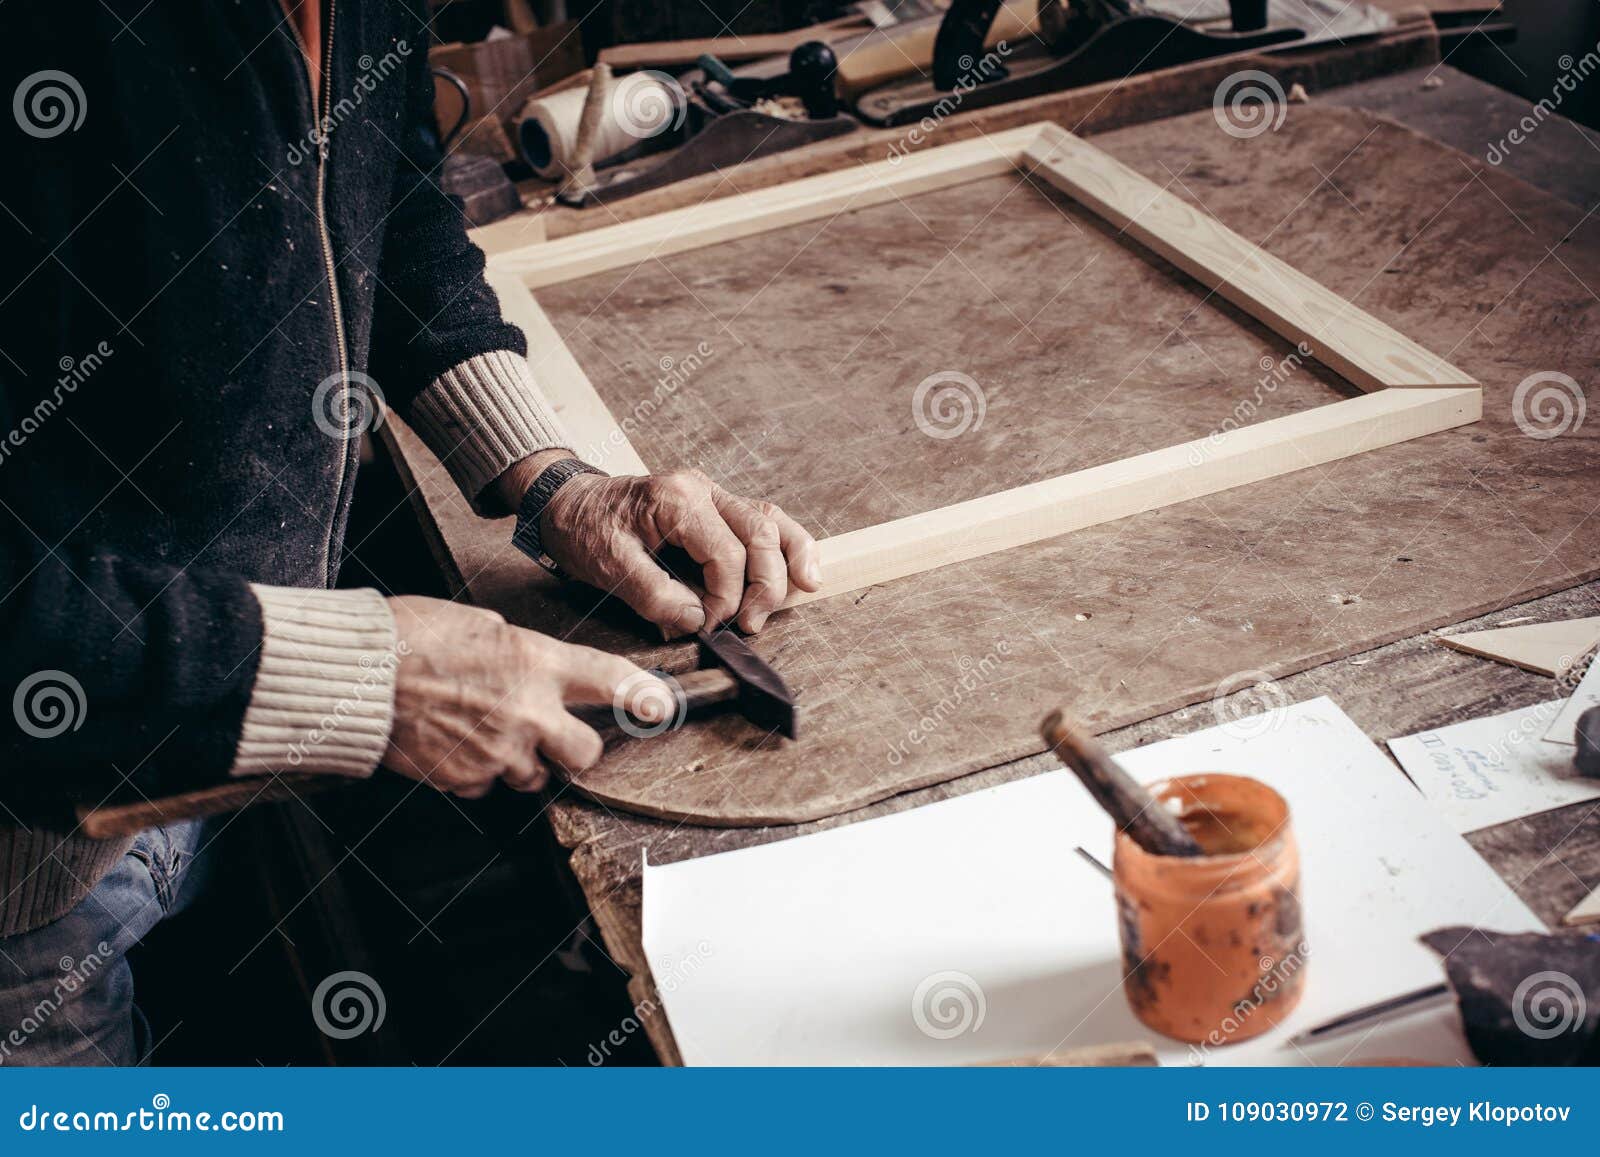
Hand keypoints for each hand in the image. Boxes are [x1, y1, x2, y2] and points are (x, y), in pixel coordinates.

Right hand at [380, 595, 671, 797]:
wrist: (356, 677)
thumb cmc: (411, 637)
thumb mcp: (483, 625)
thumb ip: (523, 654)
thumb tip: (537, 671)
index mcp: (535, 662)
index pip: (610, 681)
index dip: (644, 696)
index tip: (661, 706)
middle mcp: (527, 711)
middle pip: (586, 753)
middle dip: (575, 748)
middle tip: (556, 735)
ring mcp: (498, 751)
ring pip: (534, 776)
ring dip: (520, 761)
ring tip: (483, 730)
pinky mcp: (466, 779)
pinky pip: (488, 785)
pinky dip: (478, 771)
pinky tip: (454, 743)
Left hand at [502, 454, 820, 635]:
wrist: (569, 504)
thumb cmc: (586, 530)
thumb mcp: (609, 567)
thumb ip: (655, 595)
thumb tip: (696, 621)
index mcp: (676, 500)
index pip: (725, 553)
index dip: (726, 597)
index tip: (712, 627)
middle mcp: (702, 489)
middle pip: (759, 531)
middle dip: (765, 583)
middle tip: (752, 623)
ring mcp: (712, 495)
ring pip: (770, 520)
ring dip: (790, 557)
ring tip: (807, 586)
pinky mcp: (715, 508)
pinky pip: (762, 521)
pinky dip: (786, 544)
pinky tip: (801, 569)